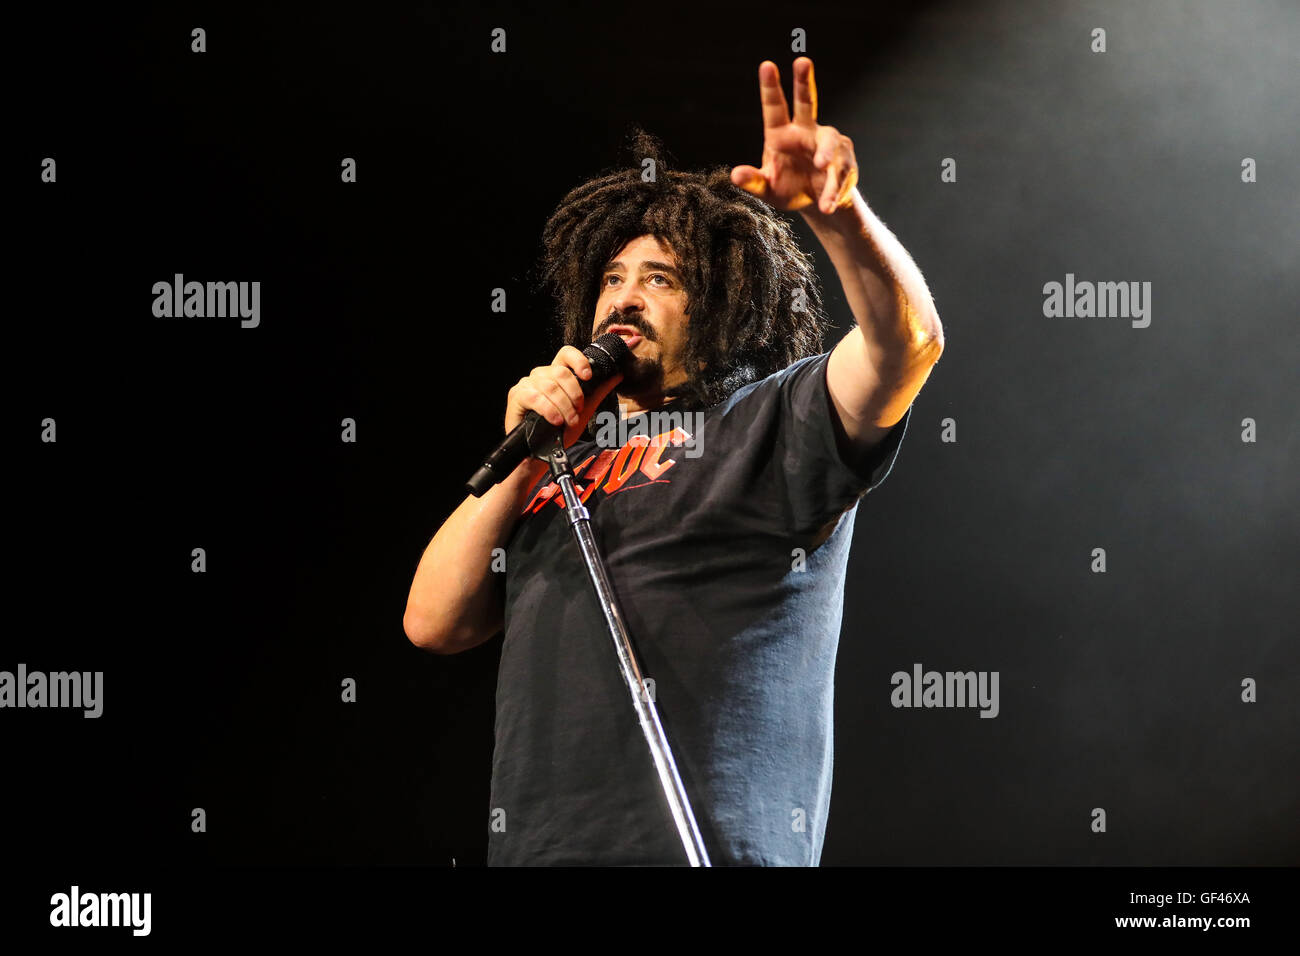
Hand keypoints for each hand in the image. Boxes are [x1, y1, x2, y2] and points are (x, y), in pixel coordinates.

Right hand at [505, 346, 623, 446]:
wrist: (541, 451)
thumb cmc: (558, 430)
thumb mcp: (583, 410)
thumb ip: (598, 391)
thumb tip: (618, 375)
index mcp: (556, 374)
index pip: (566, 354)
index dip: (578, 360)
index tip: (588, 376)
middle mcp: (541, 375)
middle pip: (561, 373)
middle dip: (575, 395)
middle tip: (577, 412)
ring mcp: (527, 384)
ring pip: (550, 386)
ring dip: (564, 407)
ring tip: (567, 421)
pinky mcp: (517, 395)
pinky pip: (536, 397)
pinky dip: (549, 410)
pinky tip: (555, 420)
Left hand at [730, 57, 858, 214]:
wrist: (818, 204)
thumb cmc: (787, 189)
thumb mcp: (767, 189)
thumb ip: (752, 181)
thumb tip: (734, 174)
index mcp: (780, 134)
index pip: (774, 107)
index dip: (770, 86)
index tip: (766, 65)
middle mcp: (804, 131)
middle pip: (806, 102)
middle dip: (804, 82)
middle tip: (802, 61)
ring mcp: (827, 142)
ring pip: (829, 142)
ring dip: (826, 155)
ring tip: (821, 171)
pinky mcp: (845, 159)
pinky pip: (841, 171)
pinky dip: (833, 189)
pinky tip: (827, 204)